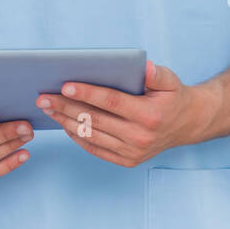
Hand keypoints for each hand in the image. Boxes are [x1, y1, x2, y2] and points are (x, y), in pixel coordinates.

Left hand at [36, 60, 208, 167]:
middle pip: (95, 120)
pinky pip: (95, 149)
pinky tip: (63, 123)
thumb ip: (156, 74)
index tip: (65, 85)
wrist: (186, 125)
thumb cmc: (172, 97)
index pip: (112, 102)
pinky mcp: (127, 161)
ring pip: (91, 136)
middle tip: (43, 97)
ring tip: (48, 108)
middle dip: (66, 107)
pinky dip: (77, 136)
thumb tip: (144, 67)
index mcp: (149, 115)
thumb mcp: (170, 81)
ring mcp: (132, 152)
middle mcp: (140, 137)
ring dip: (66, 122)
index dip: (88, 94)